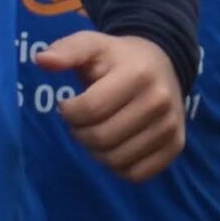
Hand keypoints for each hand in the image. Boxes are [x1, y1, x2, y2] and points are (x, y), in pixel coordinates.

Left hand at [37, 32, 185, 179]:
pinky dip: (119, 167)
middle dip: (81, 134)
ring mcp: (170, 126)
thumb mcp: (92, 45)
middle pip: (102, 138)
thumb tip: (42, 60)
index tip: (69, 105)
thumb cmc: (118, 58)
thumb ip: (67, 51)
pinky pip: (138, 174)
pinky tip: (116, 147)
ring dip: (97, 152)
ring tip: (98, 133)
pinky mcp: (177, 146)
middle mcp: (159, 101)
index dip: (69, 112)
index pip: (89, 109)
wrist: (163, 64)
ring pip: (117, 160)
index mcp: (137, 74)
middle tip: (81, 122)